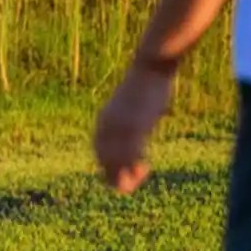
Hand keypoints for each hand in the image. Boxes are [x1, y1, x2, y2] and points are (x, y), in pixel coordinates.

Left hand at [94, 64, 173, 193]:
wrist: (150, 67)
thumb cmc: (146, 87)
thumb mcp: (131, 108)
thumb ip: (128, 123)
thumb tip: (134, 131)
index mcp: (104, 123)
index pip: (100, 153)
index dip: (108, 167)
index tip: (123, 173)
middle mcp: (107, 127)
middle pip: (104, 161)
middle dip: (115, 177)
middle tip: (131, 184)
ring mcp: (120, 127)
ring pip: (116, 162)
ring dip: (125, 176)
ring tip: (136, 180)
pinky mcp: (135, 126)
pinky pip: (130, 154)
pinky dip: (134, 166)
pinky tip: (144, 168)